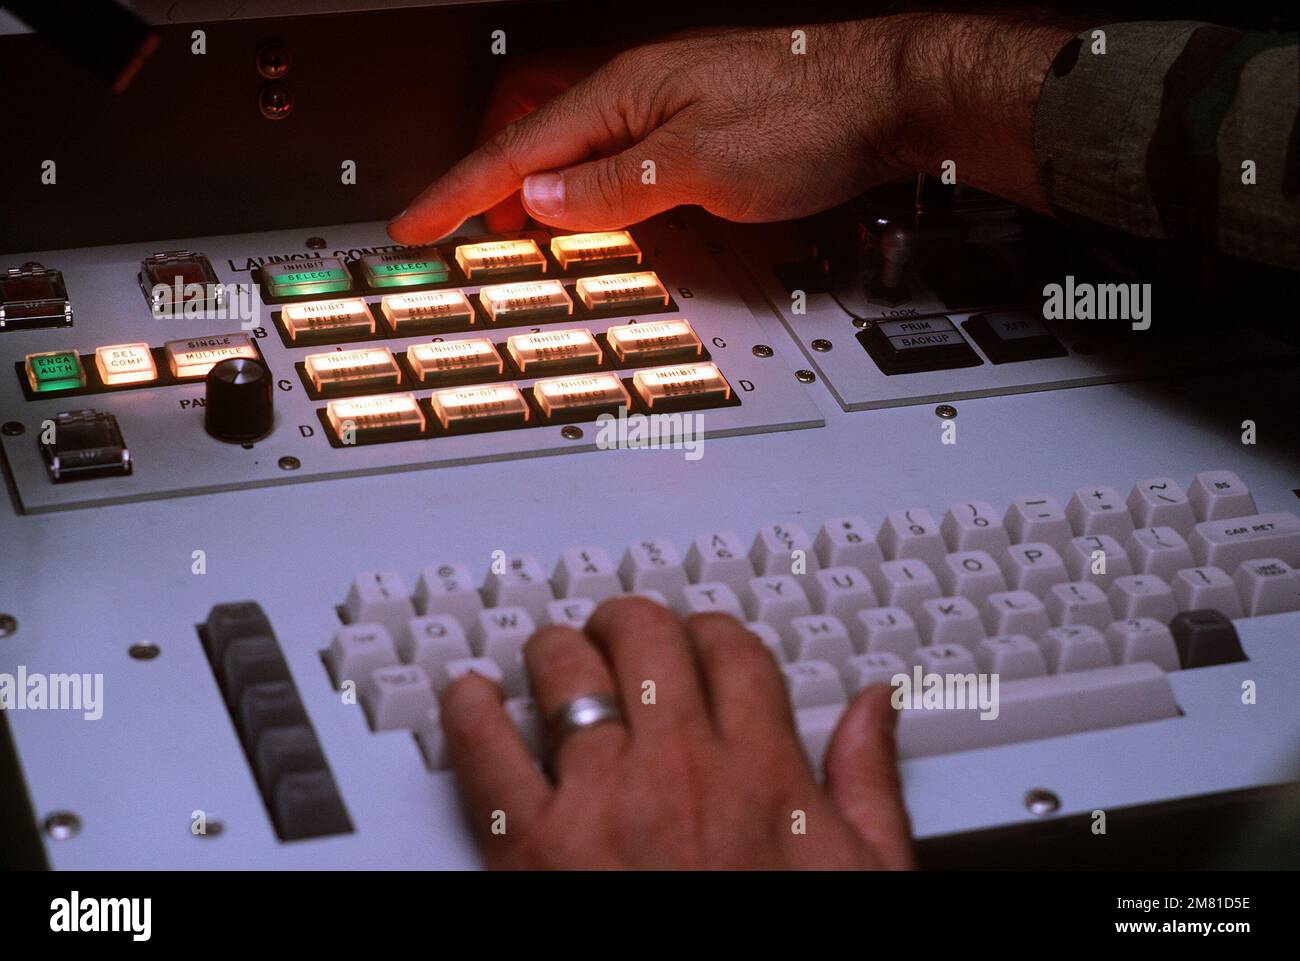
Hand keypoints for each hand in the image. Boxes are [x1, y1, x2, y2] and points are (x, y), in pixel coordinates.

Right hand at [388, 14, 1076, 242]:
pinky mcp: (695, 124)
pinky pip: (614, 155)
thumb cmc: (811, 115)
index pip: (515, 150)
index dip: (457, 192)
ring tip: (521, 231)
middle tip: (463, 230)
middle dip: (486, 182)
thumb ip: (611, 187)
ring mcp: (665, 104)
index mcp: (621, 91)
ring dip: (537, 188)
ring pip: (572, 145)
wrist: (893, 98)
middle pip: (530, 132)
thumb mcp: (699, 165)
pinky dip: (587, 188)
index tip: (414, 225)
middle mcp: (637, 89)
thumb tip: (535, 202)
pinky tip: (598, 209)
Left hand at [439, 597, 913, 869]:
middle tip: (615, 636)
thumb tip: (874, 706)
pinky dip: (469, 709)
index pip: (728, 649)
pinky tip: (473, 699)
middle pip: (644, 637)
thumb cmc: (784, 954)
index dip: (707, 632)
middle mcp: (679, 770)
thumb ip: (867, 782)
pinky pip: (485, 746)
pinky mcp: (529, 848)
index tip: (696, 642)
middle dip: (627, 625)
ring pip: (565, 670)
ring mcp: (599, 802)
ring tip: (551, 659)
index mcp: (760, 773)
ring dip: (555, 652)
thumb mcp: (862, 876)